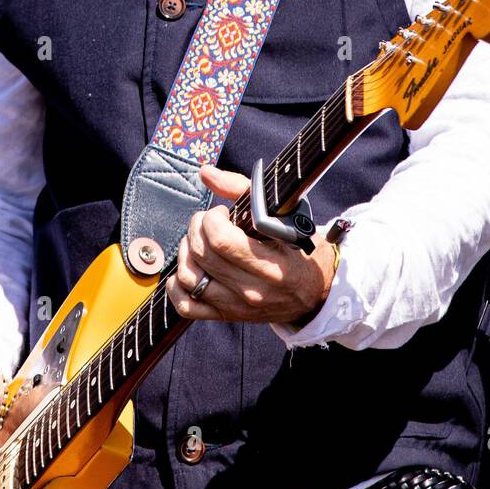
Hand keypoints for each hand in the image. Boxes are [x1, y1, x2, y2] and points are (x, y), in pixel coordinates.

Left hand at [166, 163, 336, 325]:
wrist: (313, 294)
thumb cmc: (298, 249)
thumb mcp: (284, 215)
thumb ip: (243, 189)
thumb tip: (206, 173)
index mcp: (271, 265)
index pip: (222, 241)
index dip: (213, 219)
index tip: (222, 212)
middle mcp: (252, 290)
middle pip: (202, 255)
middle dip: (197, 228)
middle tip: (208, 221)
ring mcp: (236, 306)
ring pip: (189, 278)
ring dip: (186, 251)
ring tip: (199, 241)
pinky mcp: (225, 315)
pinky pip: (186, 306)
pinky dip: (177, 285)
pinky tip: (190, 267)